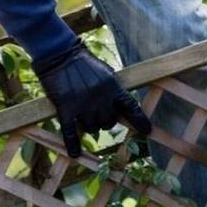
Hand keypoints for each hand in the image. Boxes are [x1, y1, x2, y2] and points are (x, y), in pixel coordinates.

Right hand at [33, 37, 151, 157]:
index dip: (140, 121)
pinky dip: (73, 143)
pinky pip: (70, 131)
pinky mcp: (66, 108)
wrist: (59, 54)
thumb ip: (112, 89)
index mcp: (112, 87)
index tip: (148, 131)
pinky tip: (75, 153)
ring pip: (92, 128)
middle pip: (108, 122)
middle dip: (105, 122)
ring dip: (89, 126)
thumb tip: (118, 105)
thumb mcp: (104, 72)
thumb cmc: (83, 62)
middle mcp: (100, 98)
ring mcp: (83, 104)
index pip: (131, 107)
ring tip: (83, 118)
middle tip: (98, 116)